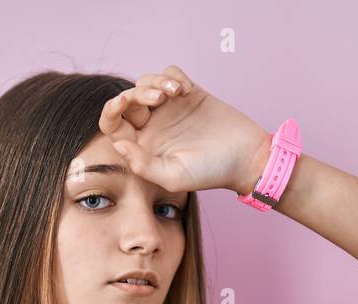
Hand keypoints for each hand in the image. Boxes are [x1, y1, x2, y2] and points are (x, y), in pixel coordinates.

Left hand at [97, 65, 271, 195]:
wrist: (246, 156)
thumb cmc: (211, 172)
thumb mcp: (173, 176)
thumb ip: (142, 165)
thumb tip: (118, 144)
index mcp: (143, 146)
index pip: (113, 125)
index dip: (111, 111)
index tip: (122, 103)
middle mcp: (152, 126)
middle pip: (128, 99)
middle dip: (137, 92)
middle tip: (159, 97)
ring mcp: (170, 108)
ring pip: (147, 82)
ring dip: (157, 81)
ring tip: (176, 92)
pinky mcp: (188, 93)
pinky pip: (170, 73)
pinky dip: (173, 75)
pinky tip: (186, 90)